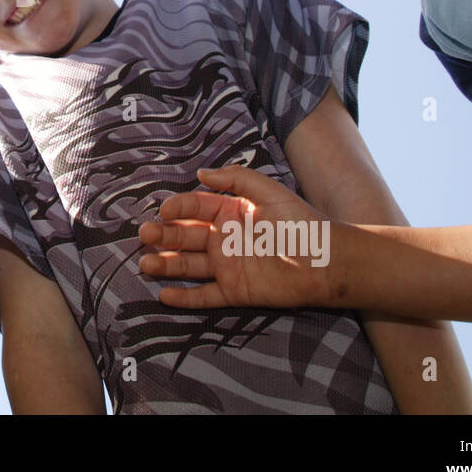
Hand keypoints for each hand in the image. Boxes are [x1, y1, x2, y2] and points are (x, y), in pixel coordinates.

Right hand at [138, 165, 335, 309]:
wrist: (328, 261)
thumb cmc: (301, 222)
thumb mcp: (270, 191)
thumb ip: (237, 179)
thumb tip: (201, 173)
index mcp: (229, 213)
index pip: (195, 208)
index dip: (178, 208)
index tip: (163, 210)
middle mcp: (223, 239)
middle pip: (185, 237)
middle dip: (163, 236)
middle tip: (144, 235)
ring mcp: (227, 266)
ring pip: (188, 266)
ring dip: (165, 265)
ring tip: (145, 264)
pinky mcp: (234, 291)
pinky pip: (204, 295)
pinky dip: (184, 297)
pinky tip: (163, 295)